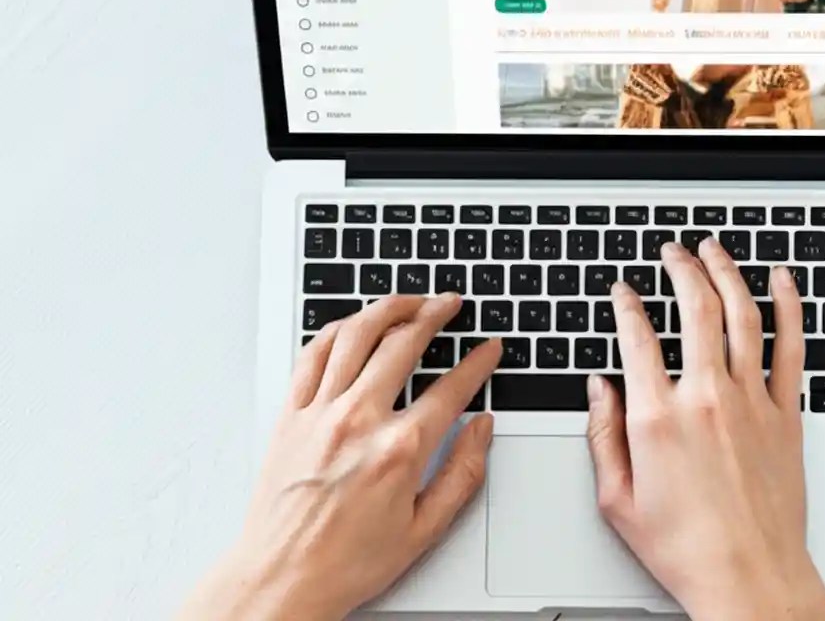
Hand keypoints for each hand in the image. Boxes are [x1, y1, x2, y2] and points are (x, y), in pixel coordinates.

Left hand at [179, 296, 500, 620]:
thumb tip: (481, 431)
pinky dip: (335, 331)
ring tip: (407, 300)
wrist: (281, 579)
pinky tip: (352, 325)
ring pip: (356, 336)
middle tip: (450, 304)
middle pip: (403, 343)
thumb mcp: (425, 529)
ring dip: (386, 308)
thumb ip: (463, 473)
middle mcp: (359, 421)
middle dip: (434, 314)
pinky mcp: (290, 416)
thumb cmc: (346, 563)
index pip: (451, 388)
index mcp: (399, 450)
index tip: (488, 350)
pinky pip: (312, 356)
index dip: (477, 363)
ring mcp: (320, 413)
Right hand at [586, 239, 824, 620]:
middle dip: (680, 269)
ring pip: (742, 315)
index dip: (627, 305)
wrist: (748, 576)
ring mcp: (751, 403)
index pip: (637, 338)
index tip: (624, 292)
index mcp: (657, 419)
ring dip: (727, 273)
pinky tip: (781, 282)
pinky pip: (791, 347)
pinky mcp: (785, 415)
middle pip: (695, 309)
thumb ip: (603, 435)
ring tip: (715, 250)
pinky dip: (789, 307)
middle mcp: (705, 400)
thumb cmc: (686, 548)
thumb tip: (599, 388)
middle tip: (673, 252)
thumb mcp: (617, 499)